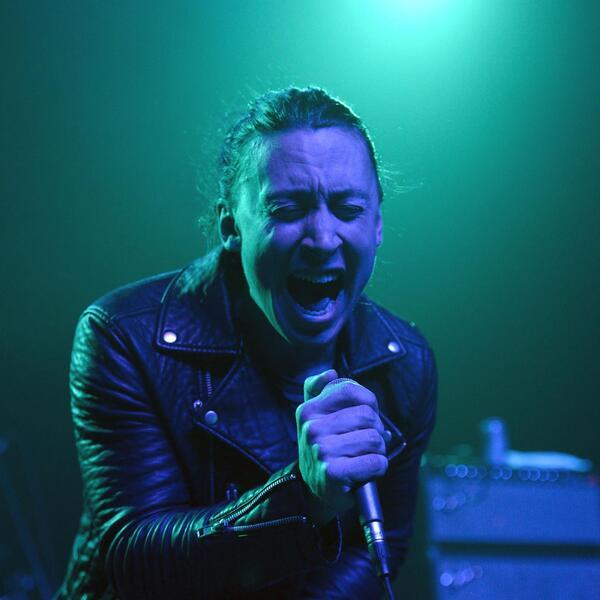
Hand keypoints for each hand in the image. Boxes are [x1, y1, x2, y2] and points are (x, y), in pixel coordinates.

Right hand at [296, 369, 387, 523]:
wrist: (315, 490)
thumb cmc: (325, 448)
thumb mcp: (316, 417)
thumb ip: (319, 390)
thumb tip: (331, 373)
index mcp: (309, 409)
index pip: (349, 389)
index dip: (368, 401)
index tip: (367, 413)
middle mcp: (311, 428)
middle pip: (367, 415)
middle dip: (376, 429)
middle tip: (365, 442)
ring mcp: (321, 450)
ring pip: (375, 438)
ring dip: (378, 450)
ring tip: (364, 456)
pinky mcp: (334, 473)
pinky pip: (376, 461)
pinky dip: (379, 467)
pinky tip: (366, 471)